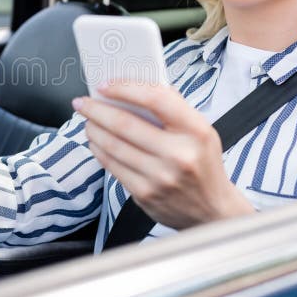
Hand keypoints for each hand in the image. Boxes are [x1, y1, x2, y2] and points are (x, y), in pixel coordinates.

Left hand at [72, 81, 254, 228]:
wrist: (212, 211)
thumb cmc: (202, 163)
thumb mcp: (201, 131)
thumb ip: (173, 109)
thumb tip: (133, 88)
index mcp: (196, 130)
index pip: (155, 100)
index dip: (125, 89)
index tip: (104, 85)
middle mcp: (179, 154)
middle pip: (125, 124)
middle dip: (97, 110)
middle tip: (83, 103)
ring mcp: (161, 177)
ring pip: (114, 146)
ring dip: (94, 130)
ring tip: (87, 121)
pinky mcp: (146, 194)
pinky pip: (113, 166)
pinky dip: (99, 150)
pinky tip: (96, 141)